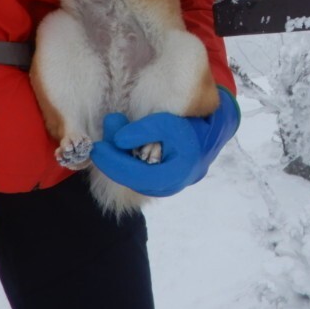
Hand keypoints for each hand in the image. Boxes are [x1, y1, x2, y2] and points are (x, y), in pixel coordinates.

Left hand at [89, 89, 240, 196]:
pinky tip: (122, 143)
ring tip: (113, 134)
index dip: (111, 162)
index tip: (96, 148)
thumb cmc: (194, 124)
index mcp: (174, 174)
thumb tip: (117, 140)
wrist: (214, 130)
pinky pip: (140, 172)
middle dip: (112, 158)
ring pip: (134, 176)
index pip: (133, 174)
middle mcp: (169, 186)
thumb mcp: (169, 122)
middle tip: (101, 139)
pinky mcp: (163, 179)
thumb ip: (143, 130)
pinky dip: (128, 160)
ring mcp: (166, 185)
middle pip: (131, 177)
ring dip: (119, 158)